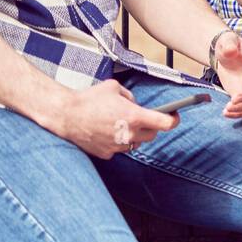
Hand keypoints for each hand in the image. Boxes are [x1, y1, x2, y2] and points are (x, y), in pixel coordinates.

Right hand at [57, 79, 178, 159]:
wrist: (66, 115)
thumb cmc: (90, 99)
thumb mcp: (115, 88)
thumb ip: (130, 97)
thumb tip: (135, 105)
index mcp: (134, 116)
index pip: (165, 123)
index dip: (174, 120)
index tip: (175, 116)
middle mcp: (129, 134)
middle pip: (152, 135)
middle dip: (151, 127)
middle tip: (144, 118)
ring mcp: (118, 146)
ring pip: (136, 143)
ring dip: (134, 135)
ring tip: (122, 124)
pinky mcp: (107, 154)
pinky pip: (119, 149)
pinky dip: (118, 141)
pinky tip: (107, 132)